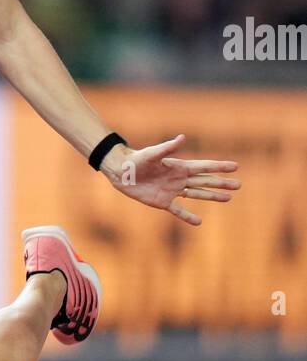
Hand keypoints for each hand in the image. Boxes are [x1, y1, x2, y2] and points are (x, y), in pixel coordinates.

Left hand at [101, 134, 239, 225]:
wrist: (122, 172)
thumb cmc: (137, 160)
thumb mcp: (153, 154)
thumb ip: (168, 148)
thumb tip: (182, 138)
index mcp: (179, 166)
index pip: (204, 166)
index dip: (219, 166)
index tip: (235, 166)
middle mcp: (179, 179)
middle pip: (205, 181)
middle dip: (222, 183)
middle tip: (239, 185)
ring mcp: (172, 191)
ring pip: (197, 194)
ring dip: (212, 196)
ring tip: (228, 198)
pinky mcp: (163, 202)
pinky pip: (178, 210)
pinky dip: (188, 216)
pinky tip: (199, 222)